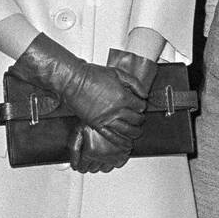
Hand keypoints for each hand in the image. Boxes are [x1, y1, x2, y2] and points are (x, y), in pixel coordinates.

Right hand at [10, 33, 144, 143]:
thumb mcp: (117, 73)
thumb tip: (144, 93)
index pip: (140, 106)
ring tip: (137, 132)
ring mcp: (106, 118)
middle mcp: (116, 110)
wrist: (74, 81)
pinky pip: (111, 136)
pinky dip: (120, 142)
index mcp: (123, 96)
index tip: (140, 105)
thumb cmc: (93, 74)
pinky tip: (126, 144)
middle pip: (135, 119)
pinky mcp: (96, 124)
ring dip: (134, 132)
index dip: (142, 105)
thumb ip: (134, 83)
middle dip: (140, 119)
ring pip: (126, 130)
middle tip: (139, 118)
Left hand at [70, 125, 132, 173]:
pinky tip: (108, 152)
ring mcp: (114, 155)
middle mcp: (103, 155)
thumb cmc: (93, 119)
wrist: (110, 111)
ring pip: (104, 169)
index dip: (79, 165)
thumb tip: (73, 165)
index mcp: (90, 151)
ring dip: (100, 164)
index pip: (82, 168)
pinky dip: (112, 161)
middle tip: (88, 155)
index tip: (80, 162)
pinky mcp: (125, 152)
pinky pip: (117, 165)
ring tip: (98, 153)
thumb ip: (73, 149)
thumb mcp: (77, 132)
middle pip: (92, 169)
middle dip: (89, 164)